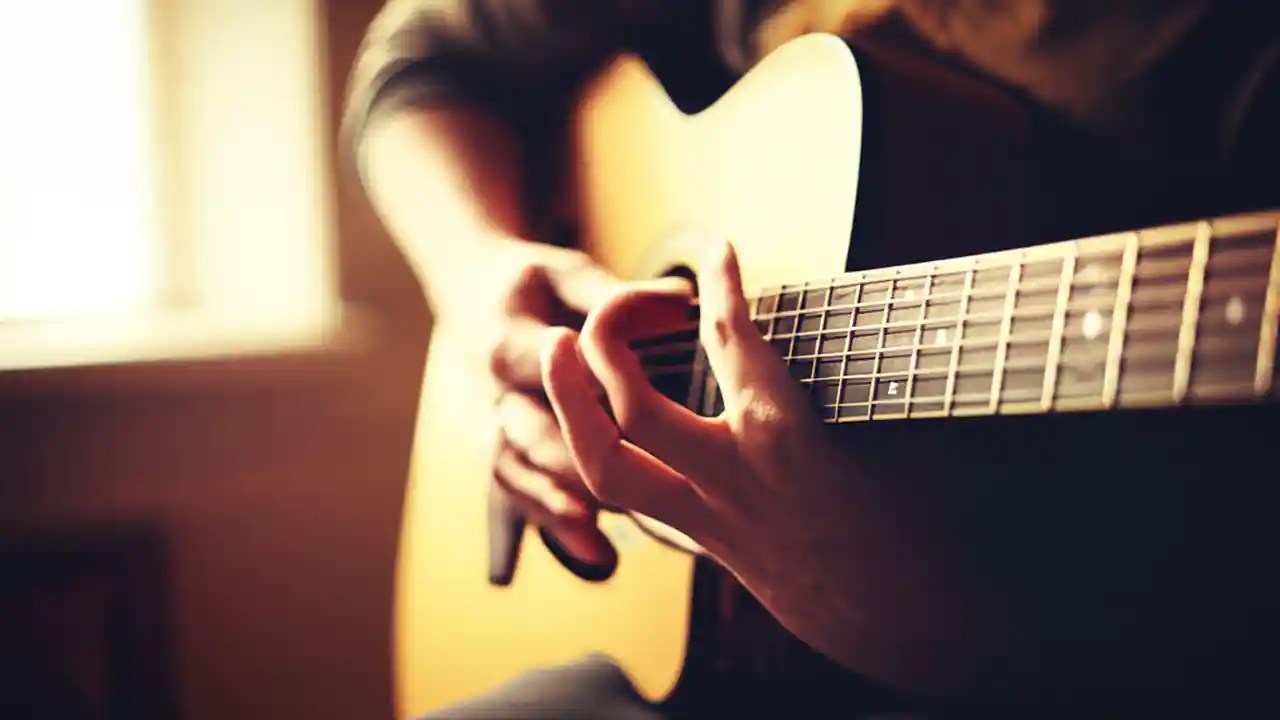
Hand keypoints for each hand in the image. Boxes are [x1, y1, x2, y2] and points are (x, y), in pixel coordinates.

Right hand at [438, 235, 625, 566]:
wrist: (475, 299)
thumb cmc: (532, 284)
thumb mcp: (564, 273)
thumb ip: (614, 292)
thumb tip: (681, 299)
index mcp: (505, 338)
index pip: (546, 362)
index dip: (591, 375)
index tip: (639, 392)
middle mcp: (495, 391)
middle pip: (530, 430)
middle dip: (571, 456)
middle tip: (622, 481)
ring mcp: (499, 427)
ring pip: (522, 472)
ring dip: (558, 503)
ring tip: (601, 532)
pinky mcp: (510, 454)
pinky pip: (524, 497)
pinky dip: (555, 527)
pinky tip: (599, 557)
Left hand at [541, 240, 1006, 693]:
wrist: (894, 615)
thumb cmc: (906, 519)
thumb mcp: (887, 432)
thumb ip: (831, 379)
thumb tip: (793, 331)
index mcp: (784, 438)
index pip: (733, 340)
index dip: (720, 284)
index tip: (716, 251)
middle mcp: (730, 476)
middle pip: (633, 407)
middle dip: (607, 344)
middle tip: (607, 305)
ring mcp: (706, 516)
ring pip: (605, 466)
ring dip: (568, 406)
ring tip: (556, 351)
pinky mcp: (697, 540)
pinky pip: (625, 494)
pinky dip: (597, 449)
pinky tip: (589, 415)